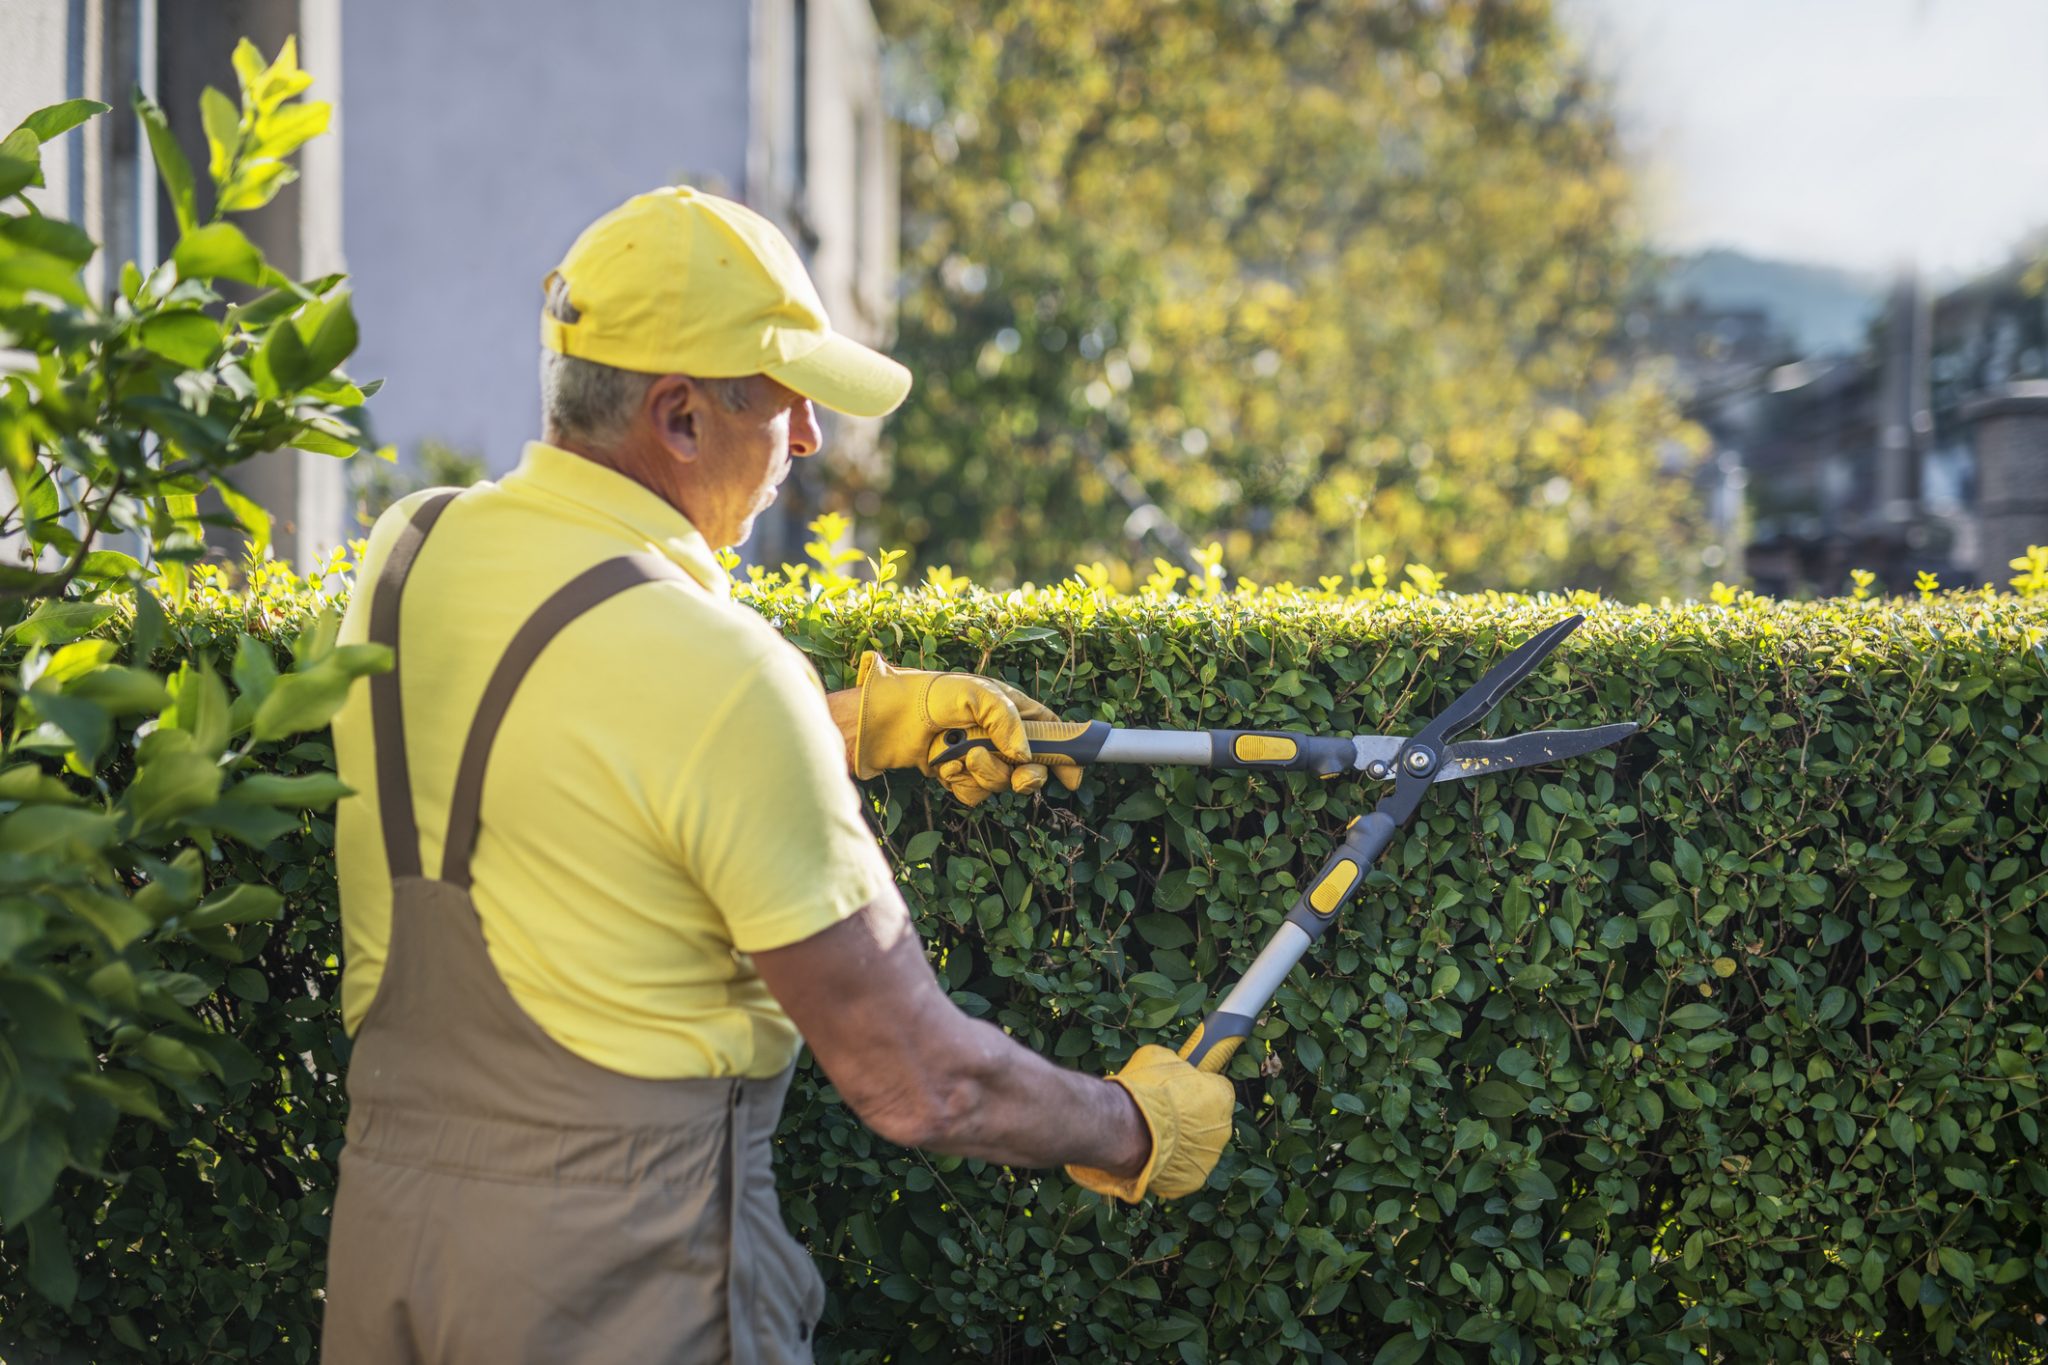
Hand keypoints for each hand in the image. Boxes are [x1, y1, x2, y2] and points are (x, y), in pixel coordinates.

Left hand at [843, 653, 1083, 806]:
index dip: (1067, 756)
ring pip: (1002, 784)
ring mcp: (980, 758)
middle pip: (1032, 768)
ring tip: (961, 755)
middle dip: (1026, 776)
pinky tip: (945, 767)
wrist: (887, 718)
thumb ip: (1008, 722)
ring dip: (984, 774)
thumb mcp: (978, 693)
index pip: (1052, 734)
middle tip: (1020, 776)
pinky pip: (975, 795)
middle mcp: (999, 736)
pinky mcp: (959, 777)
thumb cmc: (931, 695)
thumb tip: (1024, 757)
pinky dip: (962, 784)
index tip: (1073, 777)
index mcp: (1012, 710)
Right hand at [1066, 1044, 1234, 1201]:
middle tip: (1164, 1113)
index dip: (1199, 1088)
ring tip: (1154, 1135)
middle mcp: (1222, 1129)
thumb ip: (1174, 1063)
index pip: (1218, 1089)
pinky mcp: (1193, 1180)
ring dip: (1181, 1142)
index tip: (1182, 1089)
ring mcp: (1209, 1158)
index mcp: (1220, 1097)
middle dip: (1191, 1118)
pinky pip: (1183, 1169)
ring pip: (1196, 1147)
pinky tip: (1152, 1154)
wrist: (1127, 1130)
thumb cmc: (1146, 1092)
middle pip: (1209, 1121)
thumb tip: (1174, 1063)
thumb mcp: (1158, 1058)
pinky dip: (1170, 1162)